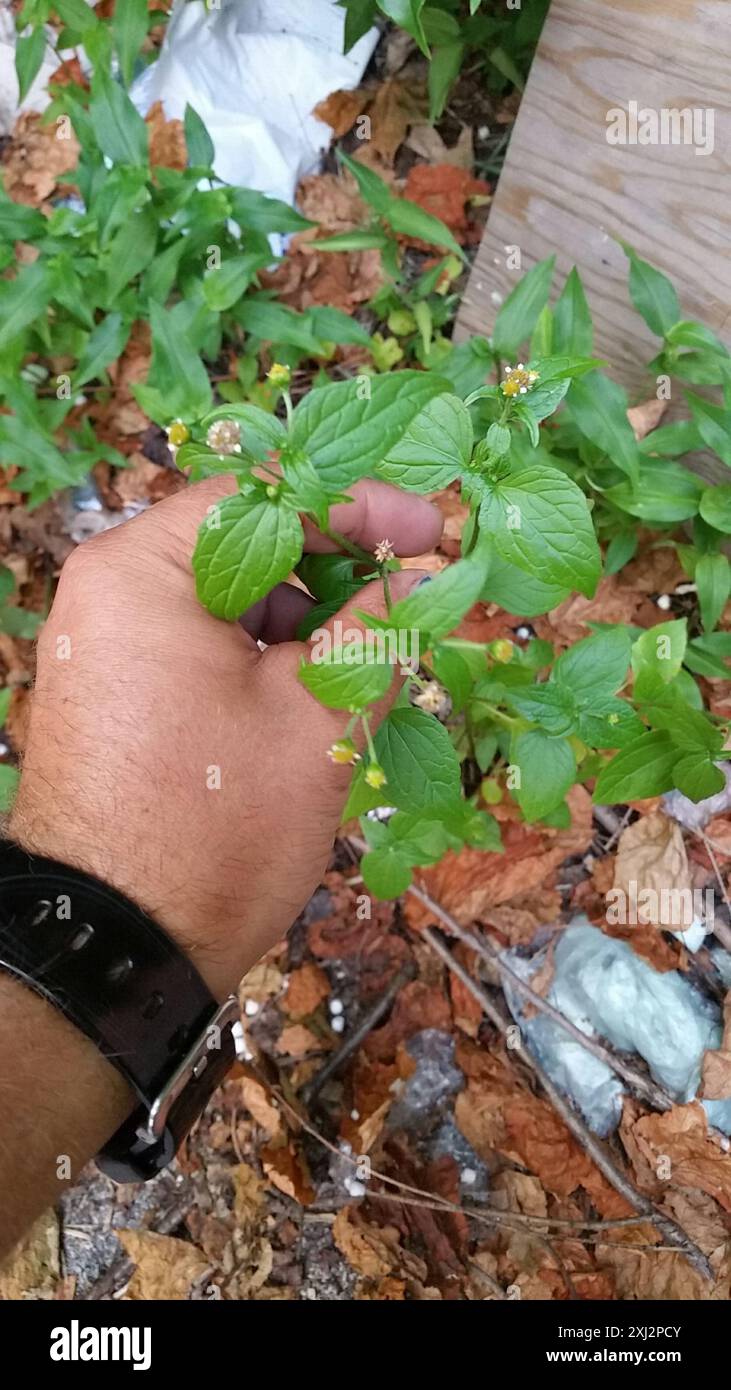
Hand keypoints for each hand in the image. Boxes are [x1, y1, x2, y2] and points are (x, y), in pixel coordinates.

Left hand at [9, 476, 440, 998]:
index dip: (359, 508)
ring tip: (378, 656)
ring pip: (228, 597)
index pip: (263, 497)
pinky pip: (203, 643)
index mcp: (143, 571)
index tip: (431, 531)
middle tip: (414, 595)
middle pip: (244, 543)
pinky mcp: (118, 691)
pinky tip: (323, 689)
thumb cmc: (218, 828)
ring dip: (307, 617)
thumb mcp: (315, 717)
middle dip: (336, 567)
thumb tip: (424, 577)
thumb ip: (376, 630)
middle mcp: (109, 591)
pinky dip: (266, 655)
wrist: (119, 948)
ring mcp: (107, 644)